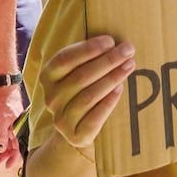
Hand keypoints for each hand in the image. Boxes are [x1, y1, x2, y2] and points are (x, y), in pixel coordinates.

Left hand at [0, 83, 24, 167]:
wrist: (5, 89)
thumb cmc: (5, 103)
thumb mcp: (1, 121)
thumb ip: (2, 136)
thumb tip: (1, 149)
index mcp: (18, 130)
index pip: (17, 148)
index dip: (12, 158)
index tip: (5, 166)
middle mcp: (18, 130)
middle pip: (10, 148)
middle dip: (0, 156)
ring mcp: (13, 126)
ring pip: (6, 142)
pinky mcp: (9, 123)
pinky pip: (4, 135)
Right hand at [39, 34, 135, 150]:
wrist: (77, 130)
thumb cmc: (81, 90)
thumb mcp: (76, 72)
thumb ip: (87, 58)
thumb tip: (114, 41)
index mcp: (47, 76)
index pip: (65, 59)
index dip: (88, 49)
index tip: (111, 40)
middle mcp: (51, 98)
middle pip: (81, 76)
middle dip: (108, 61)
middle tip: (128, 50)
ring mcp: (61, 119)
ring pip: (89, 96)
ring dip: (112, 78)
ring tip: (129, 65)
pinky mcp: (75, 135)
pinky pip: (95, 117)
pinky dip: (109, 101)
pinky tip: (120, 89)